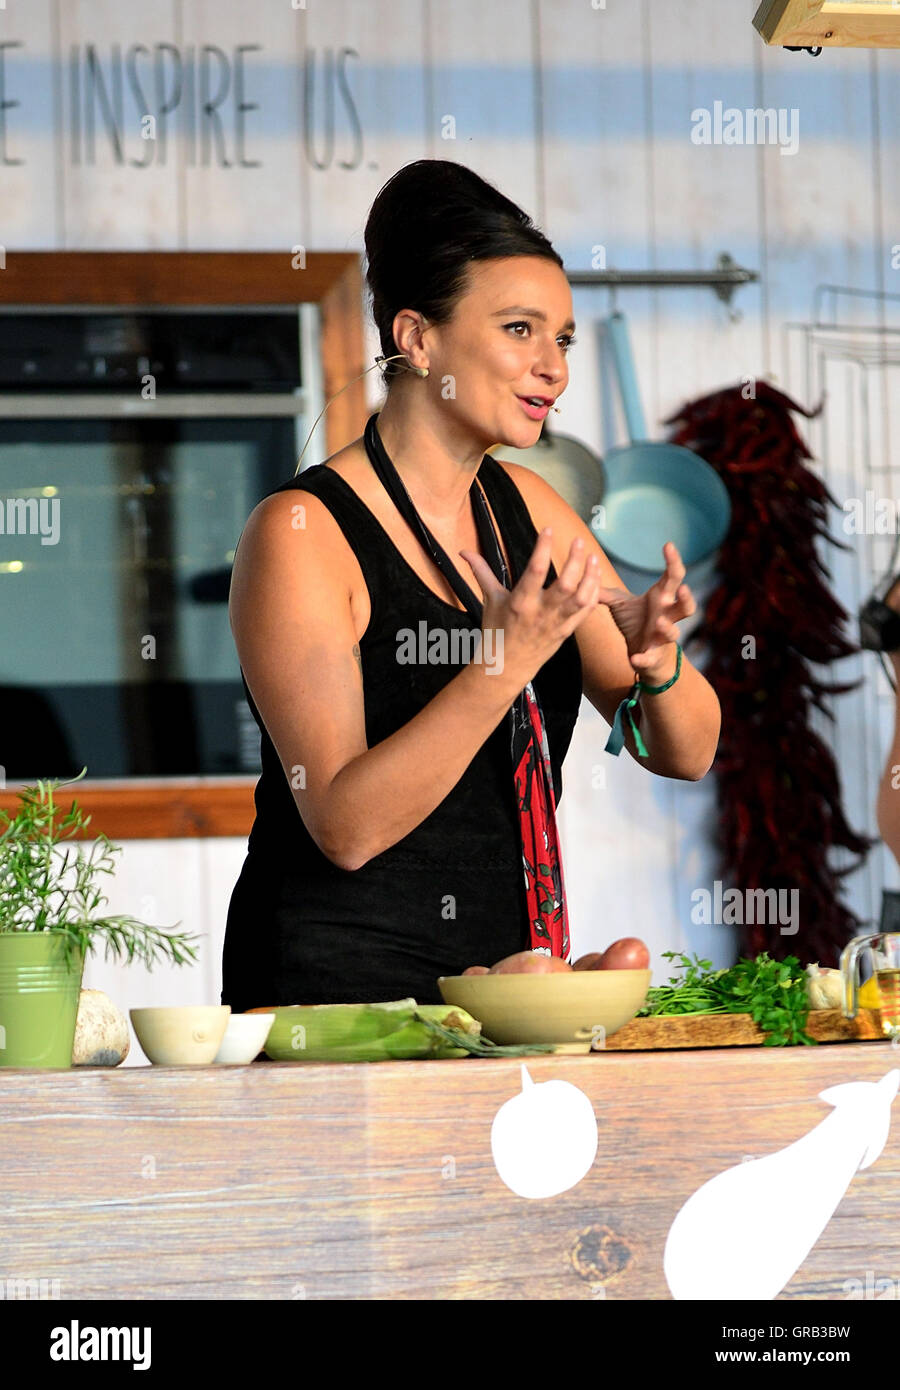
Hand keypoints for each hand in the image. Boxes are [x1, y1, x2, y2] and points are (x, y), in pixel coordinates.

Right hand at [459, 529, 600, 688]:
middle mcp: (540, 612)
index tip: (547, 529)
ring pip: (580, 598)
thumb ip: (481, 572)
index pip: (535, 570)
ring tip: (593, 557)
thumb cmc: (497, 631)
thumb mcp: (490, 600)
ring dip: (590, 577)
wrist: (506, 667)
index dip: (543, 548)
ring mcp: (556, 623)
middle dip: (574, 560)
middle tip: (577, 540)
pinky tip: (595, 576)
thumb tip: (464, 551)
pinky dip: (593, 593)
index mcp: (520, 602)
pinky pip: (585, 610)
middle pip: (565, 584)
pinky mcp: (567, 630)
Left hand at [594, 541, 694, 675]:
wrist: (640, 654)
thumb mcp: (620, 603)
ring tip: (660, 621)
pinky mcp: (653, 656)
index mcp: (661, 599)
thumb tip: (587, 573)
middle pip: (684, 605)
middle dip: (685, 596)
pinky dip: (644, 659)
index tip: (668, 545)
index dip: (673, 561)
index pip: (673, 577)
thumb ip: (604, 590)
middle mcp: (667, 616)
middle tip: (682, 586)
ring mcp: (662, 637)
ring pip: (675, 633)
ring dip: (668, 628)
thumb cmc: (636, 623)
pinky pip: (651, 658)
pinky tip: (636, 659)